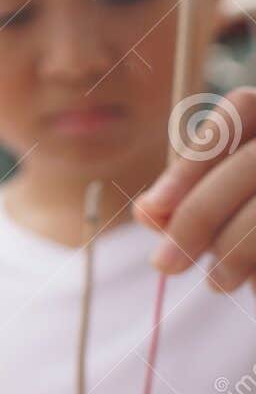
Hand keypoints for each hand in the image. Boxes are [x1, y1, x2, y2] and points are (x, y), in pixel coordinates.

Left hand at [134, 87, 255, 290]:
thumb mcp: (236, 200)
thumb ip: (195, 197)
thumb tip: (147, 213)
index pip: (242, 110)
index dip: (191, 162)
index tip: (148, 213)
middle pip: (252, 163)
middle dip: (198, 216)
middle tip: (164, 265)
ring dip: (234, 249)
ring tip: (216, 283)